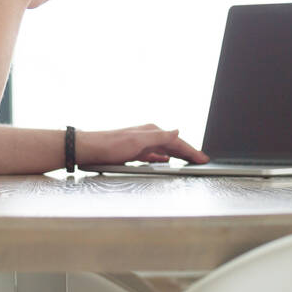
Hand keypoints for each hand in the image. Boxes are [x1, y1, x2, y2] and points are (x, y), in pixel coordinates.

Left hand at [77, 124, 209, 165]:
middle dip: (188, 152)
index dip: (191, 150)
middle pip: (174, 144)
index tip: (203, 158)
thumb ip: (159, 137)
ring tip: (189, 160)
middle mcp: (148, 135)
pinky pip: (155, 154)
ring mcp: (141, 143)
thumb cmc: (110, 146)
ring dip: (178, 154)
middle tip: (201, 161)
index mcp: (151, 131)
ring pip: (165, 149)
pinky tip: (165, 160)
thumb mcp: (137, 141)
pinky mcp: (133, 152)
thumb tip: (177, 130)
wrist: (88, 150)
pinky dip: (164, 157)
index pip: (177, 140)